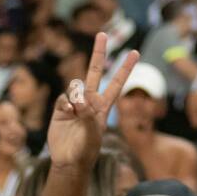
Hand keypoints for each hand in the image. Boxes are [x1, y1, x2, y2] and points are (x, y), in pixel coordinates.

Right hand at [47, 32, 137, 172]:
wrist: (70, 161)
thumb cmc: (87, 149)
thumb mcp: (94, 133)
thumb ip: (89, 115)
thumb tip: (79, 101)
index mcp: (104, 105)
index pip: (117, 82)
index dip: (126, 67)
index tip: (135, 52)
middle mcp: (90, 100)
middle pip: (94, 71)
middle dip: (98, 52)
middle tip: (102, 34)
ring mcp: (74, 103)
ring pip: (75, 85)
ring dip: (76, 93)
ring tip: (76, 110)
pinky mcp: (60, 109)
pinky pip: (63, 97)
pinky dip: (65, 103)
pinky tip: (68, 112)